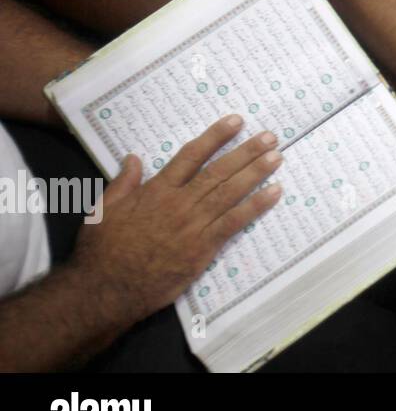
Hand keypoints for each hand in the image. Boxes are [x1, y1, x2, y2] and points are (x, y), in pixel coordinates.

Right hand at [71, 117, 282, 325]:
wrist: (107, 289)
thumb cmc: (102, 251)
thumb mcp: (103, 210)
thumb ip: (122, 182)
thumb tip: (133, 157)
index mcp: (156, 190)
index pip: (191, 155)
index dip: (216, 136)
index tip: (236, 121)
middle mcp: (180, 202)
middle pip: (219, 171)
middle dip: (246, 151)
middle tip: (270, 137)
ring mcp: (194, 224)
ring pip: (231, 192)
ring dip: (256, 172)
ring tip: (277, 156)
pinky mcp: (204, 247)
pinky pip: (235, 221)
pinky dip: (256, 206)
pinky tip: (275, 192)